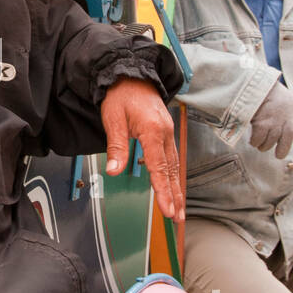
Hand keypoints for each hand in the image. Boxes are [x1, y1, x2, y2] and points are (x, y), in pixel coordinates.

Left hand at [100, 78, 184, 221]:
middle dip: (175, 196)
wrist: (131, 75)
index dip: (163, 191)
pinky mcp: (165, 132)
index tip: (168, 210)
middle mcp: (165, 133)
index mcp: (153, 131)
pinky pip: (172, 157)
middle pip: (172, 171)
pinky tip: (173, 186)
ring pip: (174, 166)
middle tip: (178, 218)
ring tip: (179, 209)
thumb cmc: (121, 95)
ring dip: (177, 188)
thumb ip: (116, 147)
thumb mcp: (113, 120)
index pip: (159, 168)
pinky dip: (174, 175)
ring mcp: (168, 132)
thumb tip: (114, 171)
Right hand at [249, 82, 292, 159]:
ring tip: (260, 146)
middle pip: (287, 140)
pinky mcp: (262, 124)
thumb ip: (286, 110)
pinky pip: (259, 139)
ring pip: (271, 142)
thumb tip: (285, 122)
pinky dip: (255, 142)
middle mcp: (286, 118)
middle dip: (283, 150)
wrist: (255, 85)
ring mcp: (275, 122)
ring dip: (265, 146)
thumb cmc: (267, 89)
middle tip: (279, 155)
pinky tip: (253, 141)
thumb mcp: (283, 97)